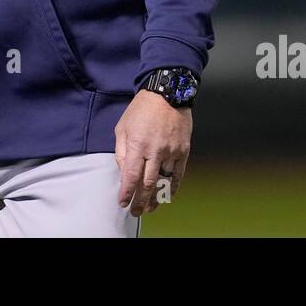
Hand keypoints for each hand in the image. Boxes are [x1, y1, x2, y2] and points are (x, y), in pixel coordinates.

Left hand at [114, 90, 191, 216]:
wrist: (167, 93)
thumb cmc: (142, 109)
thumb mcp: (122, 127)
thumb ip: (121, 151)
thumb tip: (124, 171)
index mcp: (137, 145)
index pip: (131, 176)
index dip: (127, 193)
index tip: (123, 202)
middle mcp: (155, 151)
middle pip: (147, 184)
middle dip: (140, 201)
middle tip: (136, 211)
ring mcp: (171, 151)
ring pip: (163, 181)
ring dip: (156, 198)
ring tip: (150, 208)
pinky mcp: (183, 150)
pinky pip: (178, 174)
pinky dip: (173, 187)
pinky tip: (168, 195)